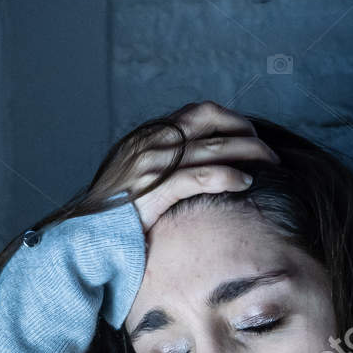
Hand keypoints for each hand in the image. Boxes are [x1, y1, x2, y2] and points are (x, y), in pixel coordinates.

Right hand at [90, 100, 280, 231]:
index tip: (250, 136)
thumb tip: (195, 169)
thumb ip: (162, 170)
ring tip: (270, 165)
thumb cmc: (111, 219)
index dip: (230, 119)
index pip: (197, 112)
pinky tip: (245, 183)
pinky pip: (199, 176)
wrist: (82, 239)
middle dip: (246, 133)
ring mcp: (150, 165)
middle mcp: (149, 144)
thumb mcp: (135, 183)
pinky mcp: (152, 191)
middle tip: (269, 152)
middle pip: (210, 121)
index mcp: (146, 138)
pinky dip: (227, 176)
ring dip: (248, 153)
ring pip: (213, 146)